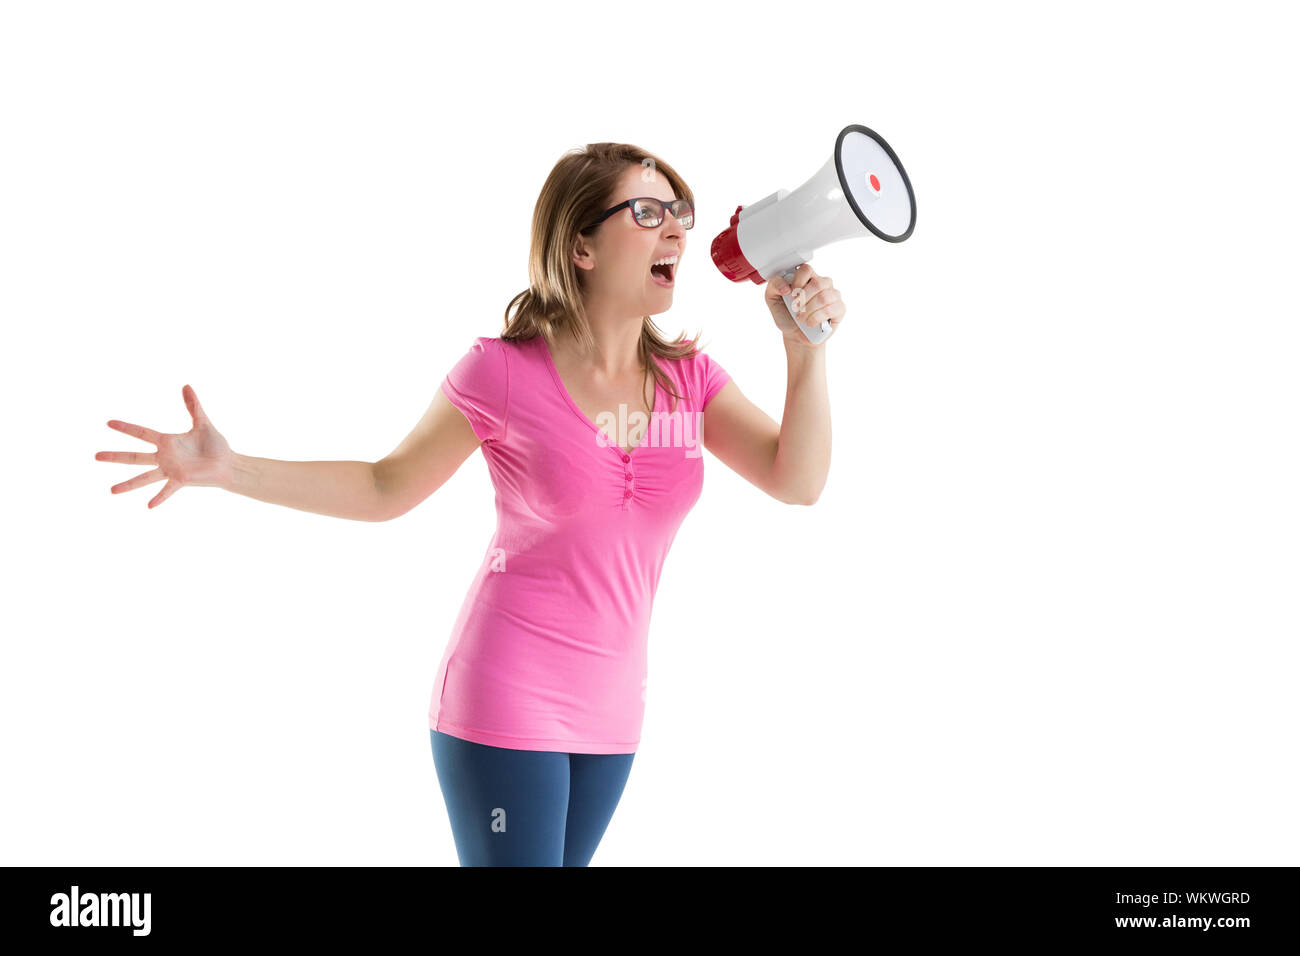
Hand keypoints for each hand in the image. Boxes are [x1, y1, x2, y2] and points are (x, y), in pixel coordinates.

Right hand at [96, 385, 234, 508]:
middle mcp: (165, 457)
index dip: (126, 427)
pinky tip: (149, 505)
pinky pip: (168, 490)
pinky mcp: (181, 480)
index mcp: (167, 441)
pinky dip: (160, 498)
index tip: (108, 423)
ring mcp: (171, 470)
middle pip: (134, 456)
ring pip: (145, 477)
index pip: (141, 432)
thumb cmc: (215, 445)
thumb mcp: (202, 422)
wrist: (228, 463)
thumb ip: (193, 406)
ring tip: (111, 491)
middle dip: (115, 456)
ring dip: (129, 484)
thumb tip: (186, 385)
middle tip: (95, 456)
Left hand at [764, 263, 845, 347]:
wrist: (795, 335)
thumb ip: (774, 286)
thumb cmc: (786, 316)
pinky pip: (831, 309)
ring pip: (824, 297)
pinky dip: (817, 318)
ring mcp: (833, 295)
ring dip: (809, 310)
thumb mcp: (772, 299)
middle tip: (795, 309)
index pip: (807, 269)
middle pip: (818, 283)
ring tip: (801, 319)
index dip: (798, 282)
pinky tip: (810, 323)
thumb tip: (786, 287)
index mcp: (807, 277)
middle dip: (803, 299)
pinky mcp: (840, 309)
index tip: (790, 294)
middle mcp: (822, 283)